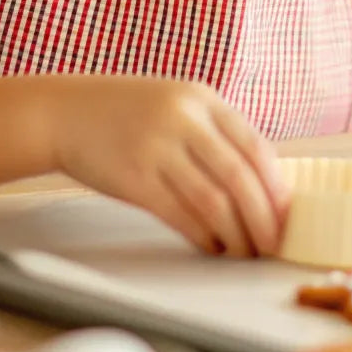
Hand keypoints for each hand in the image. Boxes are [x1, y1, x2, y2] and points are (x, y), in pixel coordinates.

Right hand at [43, 76, 290, 256]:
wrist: (64, 113)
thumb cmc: (128, 116)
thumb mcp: (177, 105)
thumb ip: (215, 135)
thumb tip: (263, 187)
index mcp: (203, 99)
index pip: (256, 147)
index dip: (276, 187)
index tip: (287, 216)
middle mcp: (184, 119)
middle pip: (239, 177)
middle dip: (263, 219)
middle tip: (272, 245)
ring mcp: (157, 146)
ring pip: (212, 201)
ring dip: (234, 234)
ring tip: (243, 252)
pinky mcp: (132, 177)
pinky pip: (178, 215)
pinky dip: (201, 236)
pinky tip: (210, 247)